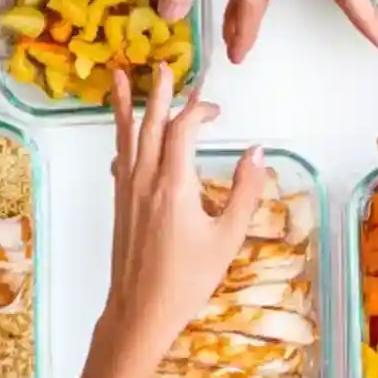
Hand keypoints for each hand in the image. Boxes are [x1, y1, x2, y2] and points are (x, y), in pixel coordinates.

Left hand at [102, 63, 264, 354]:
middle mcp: (145, 180)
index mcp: (174, 184)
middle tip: (163, 66)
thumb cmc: (187, 279)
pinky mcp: (119, 203)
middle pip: (150, 123)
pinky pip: (120, 157)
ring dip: (128, 105)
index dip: (199, 111)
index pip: (184, 129)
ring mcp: (127, 190)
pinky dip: (122, 137)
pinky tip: (123, 135)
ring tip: (120, 76)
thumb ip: (245, 192)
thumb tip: (258, 153)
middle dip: (159, 93)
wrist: (140, 310)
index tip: (216, 110)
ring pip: (127, 136)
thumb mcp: (228, 237)